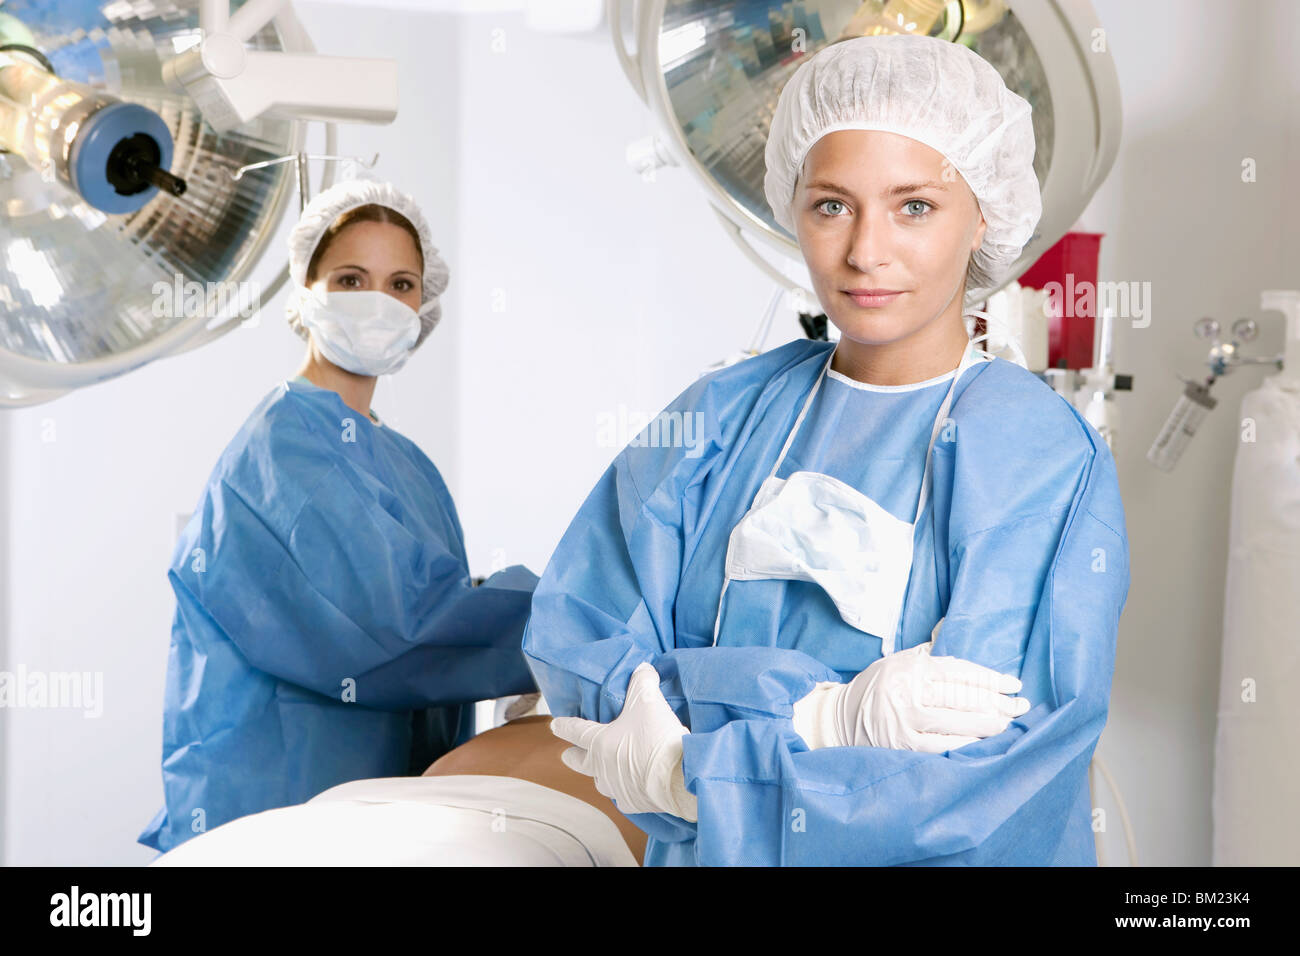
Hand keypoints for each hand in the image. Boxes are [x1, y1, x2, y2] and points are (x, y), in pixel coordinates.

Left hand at [550, 663, 697, 820]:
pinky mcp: (633, 803)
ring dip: (600, 775)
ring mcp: (616, 787)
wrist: (674, 776)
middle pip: (580, 762)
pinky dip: (627, 790)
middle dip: (572, 757)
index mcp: (599, 742)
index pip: (575, 730)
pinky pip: (624, 796)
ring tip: (605, 770)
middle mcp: (601, 767)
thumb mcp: (649, 700)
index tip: (554, 725)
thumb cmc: (655, 737)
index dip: (564, 726)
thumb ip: (643, 681)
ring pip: (601, 782)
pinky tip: (633, 786)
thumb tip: (643, 668)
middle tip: (566, 755)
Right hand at [792, 640, 1030, 753]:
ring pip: (959, 723)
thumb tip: (950, 624)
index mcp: (911, 667)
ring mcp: (907, 720)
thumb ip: (929, 649)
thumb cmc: (878, 686)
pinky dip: (969, 744)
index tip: (1014, 684)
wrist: (841, 718)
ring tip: (1010, 722)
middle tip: (1022, 705)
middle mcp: (909, 692)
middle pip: (964, 697)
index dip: (991, 678)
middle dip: (998, 702)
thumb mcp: (899, 659)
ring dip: (990, 724)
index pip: (960, 672)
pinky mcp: (905, 745)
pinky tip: (987, 742)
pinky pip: (946, 746)